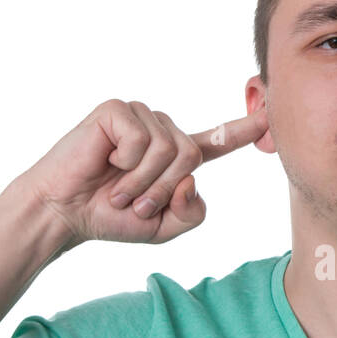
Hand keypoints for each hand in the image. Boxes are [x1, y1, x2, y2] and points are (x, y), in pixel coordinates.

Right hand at [22, 98, 268, 246]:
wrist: (64, 213)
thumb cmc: (109, 218)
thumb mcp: (164, 227)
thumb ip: (192, 213)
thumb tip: (192, 179)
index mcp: (176, 155)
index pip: (218, 140)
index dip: (245, 129)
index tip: (272, 115)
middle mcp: (161, 131)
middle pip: (192, 156)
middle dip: (163, 189)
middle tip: (133, 202)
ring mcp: (140, 117)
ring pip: (170, 150)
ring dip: (143, 181)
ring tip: (117, 188)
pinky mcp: (117, 110)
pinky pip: (142, 141)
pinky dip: (126, 164)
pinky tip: (106, 164)